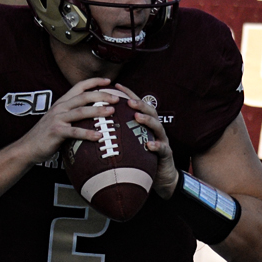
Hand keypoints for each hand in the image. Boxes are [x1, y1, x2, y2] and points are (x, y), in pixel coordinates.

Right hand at [14, 77, 116, 162]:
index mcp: (62, 102)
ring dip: (97, 110)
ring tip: (111, 112)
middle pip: (83, 96)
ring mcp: (58, 119)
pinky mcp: (56, 131)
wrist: (28, 147)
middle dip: (102, 95)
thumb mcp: (59, 119)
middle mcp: (60, 107)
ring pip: (80, 111)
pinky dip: (87, 133)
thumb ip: (73, 114)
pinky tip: (99, 136)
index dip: (94, 82)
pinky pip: (74, 132)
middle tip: (117, 98)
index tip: (108, 81)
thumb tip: (92, 114)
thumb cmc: (47, 134)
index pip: (79, 86)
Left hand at [119, 83, 177, 198]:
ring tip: (137, 117)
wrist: (161, 176)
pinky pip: (163, 148)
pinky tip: (149, 145)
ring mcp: (162, 140)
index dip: (129, 94)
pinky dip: (156, 146)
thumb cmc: (142, 159)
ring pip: (158, 126)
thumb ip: (118, 133)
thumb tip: (94, 127)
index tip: (116, 85)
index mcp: (146, 124)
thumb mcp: (129, 144)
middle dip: (139, 104)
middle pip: (150, 111)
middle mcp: (155, 129)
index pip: (138, 105)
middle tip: (128, 101)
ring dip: (147, 120)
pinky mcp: (167, 154)